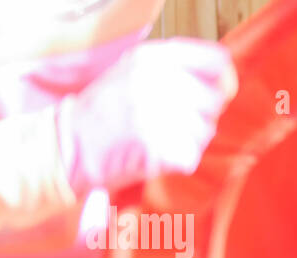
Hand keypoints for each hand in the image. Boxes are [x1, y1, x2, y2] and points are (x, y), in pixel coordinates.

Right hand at [58, 38, 237, 193]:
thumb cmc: (106, 111)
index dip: (224, 79)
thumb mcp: (134, 72)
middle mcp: (155, 81)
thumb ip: (177, 70)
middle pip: (214, 100)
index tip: (221, 91)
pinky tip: (154, 154)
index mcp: (152, 57)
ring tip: (157, 138)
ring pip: (205, 131)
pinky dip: (178, 161)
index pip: (216, 61)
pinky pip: (191, 156)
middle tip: (170, 123)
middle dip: (201, 116)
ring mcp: (156, 113)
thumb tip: (226, 83)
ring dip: (189, 140)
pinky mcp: (157, 146)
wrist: (69, 144)